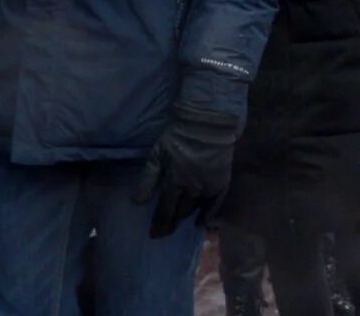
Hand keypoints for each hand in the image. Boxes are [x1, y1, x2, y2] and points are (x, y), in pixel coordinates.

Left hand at [134, 105, 240, 238]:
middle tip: (164, 233)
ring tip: (179, 223)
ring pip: (195, 208)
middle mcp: (192, 189)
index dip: (159, 223)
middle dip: (171, 223)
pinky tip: (203, 223)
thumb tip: (138, 202)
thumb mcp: (156, 154)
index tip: (154, 235)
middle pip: (180, 211)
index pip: (165, 209)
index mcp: (174, 182)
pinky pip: (215, 203)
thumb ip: (147, 178)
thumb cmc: (178, 137)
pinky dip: (209, 214)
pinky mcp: (221, 182)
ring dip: (186, 218)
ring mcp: (208, 186)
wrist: (208, 124)